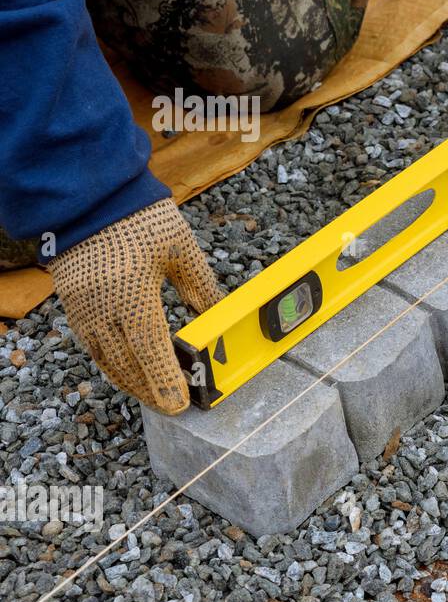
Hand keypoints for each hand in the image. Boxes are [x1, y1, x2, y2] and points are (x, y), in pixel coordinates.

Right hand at [50, 199, 223, 413]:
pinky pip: (92, 347)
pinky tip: (129, 371)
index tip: (180, 402)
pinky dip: (112, 365)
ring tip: (155, 394)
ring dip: (130, 382)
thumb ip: (201, 288)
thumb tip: (220, 318)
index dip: (164, 379)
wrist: (91, 196)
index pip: (149, 347)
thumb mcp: (181, 249)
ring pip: (106, 360)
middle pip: (126, 363)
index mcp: (132, 291)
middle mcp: (101, 305)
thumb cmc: (140, 219)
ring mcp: (82, 308)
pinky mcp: (73, 306)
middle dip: (150, 390)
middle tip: (174, 405)